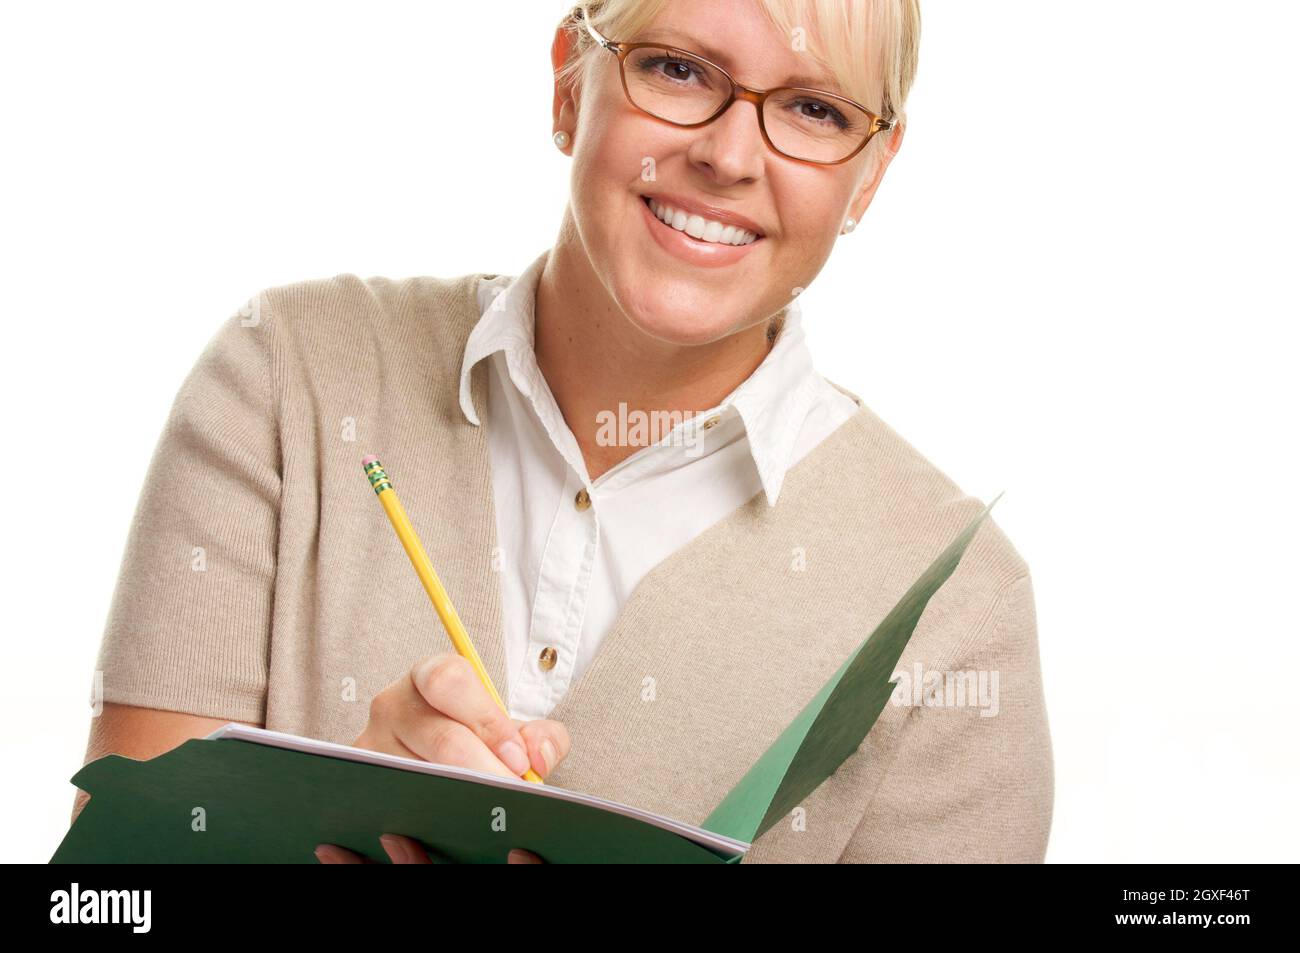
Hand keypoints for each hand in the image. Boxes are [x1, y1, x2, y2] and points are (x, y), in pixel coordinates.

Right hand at [314, 653, 568, 863]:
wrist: (444, 758)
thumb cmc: (479, 738)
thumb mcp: (512, 730)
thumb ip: (541, 737)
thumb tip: (538, 756)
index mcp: (429, 676)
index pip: (449, 681)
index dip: (487, 720)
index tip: (518, 758)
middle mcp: (393, 704)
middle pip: (441, 737)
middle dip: (485, 770)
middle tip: (513, 793)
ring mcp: (372, 744)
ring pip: (422, 775)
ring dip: (463, 797)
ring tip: (492, 809)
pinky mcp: (364, 780)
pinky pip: (400, 800)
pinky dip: (435, 813)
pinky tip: (460, 820)